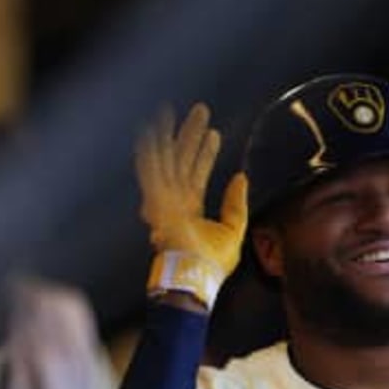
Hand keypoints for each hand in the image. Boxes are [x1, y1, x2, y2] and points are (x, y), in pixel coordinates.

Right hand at [137, 102, 247, 303]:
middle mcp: (174, 200)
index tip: (213, 133)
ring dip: (167, 134)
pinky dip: (147, 151)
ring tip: (168, 110)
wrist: (195, 279)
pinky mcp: (155, 201)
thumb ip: (236, 203)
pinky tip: (147, 132)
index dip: (205, 152)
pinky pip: (149, 171)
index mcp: (190, 208)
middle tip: (199, 110)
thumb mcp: (233, 230)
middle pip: (181, 160)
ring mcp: (163, 200)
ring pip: (165, 159)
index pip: (197, 173)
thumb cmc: (211, 264)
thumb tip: (241, 177)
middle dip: (189, 135)